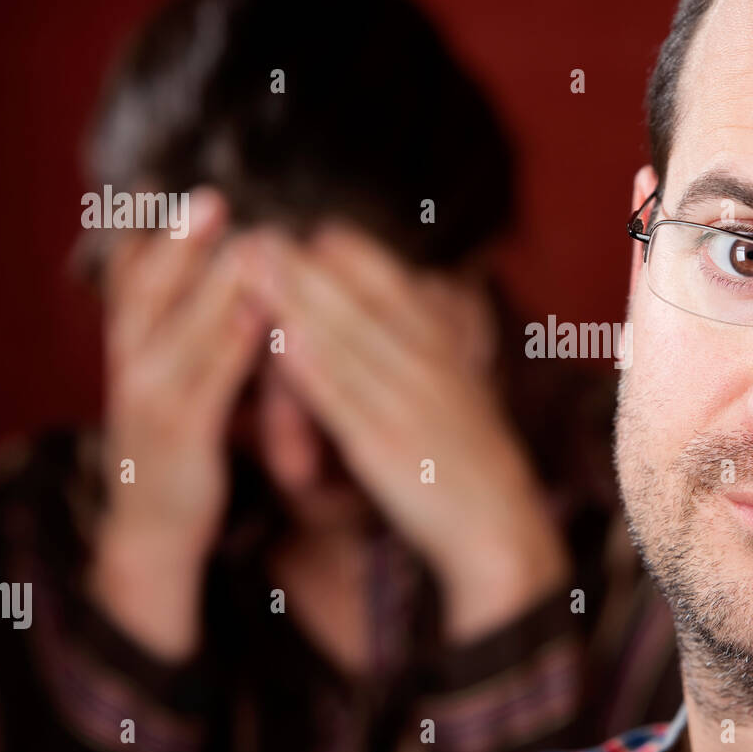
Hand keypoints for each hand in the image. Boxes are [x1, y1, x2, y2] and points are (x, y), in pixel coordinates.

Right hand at [87, 188, 265, 660]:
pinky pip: (210, 383)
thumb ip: (187, 325)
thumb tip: (221, 264)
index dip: (152, 231)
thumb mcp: (171, 376)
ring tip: (248, 242)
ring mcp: (151, 401)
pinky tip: (264, 314)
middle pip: (148, 291)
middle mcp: (130, 366)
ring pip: (180, 331)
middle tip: (211, 196)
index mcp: (129, 346)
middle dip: (180, 243)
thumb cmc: (177, 440)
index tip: (167, 181)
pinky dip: (235, 344)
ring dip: (214, 286)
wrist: (155, 528)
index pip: (130, 276)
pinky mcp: (181, 438)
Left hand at [246, 227, 571, 641]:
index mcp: (441, 343)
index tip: (304, 227)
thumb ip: (431, 339)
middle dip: (303, 266)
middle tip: (255, 229)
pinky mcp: (387, 445)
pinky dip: (314, 370)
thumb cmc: (467, 455)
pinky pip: (346, 402)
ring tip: (251, 266)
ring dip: (296, 300)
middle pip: (358, 301)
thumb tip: (412, 292)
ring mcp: (407, 401)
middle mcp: (425, 361)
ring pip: (345, 341)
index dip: (348, 251)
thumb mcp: (460, 383)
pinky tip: (282, 342)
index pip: (391, 281)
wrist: (501, 525)